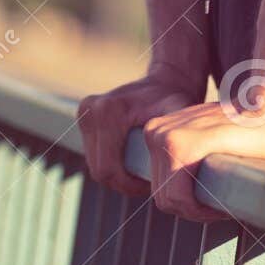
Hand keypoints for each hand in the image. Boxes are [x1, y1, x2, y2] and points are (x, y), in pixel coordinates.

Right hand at [76, 65, 206, 198]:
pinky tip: (131, 162)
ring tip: (141, 172)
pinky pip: (94, 155)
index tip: (150, 185)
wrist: (167, 79)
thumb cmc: (175, 100)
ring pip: (95, 164)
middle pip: (100, 169)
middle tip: (147, 182)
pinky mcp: (84, 116)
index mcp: (108, 111)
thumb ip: (173, 139)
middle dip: (123, 183)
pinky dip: (111, 164)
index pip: (109, 169)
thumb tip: (171, 168)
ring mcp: (85, 112)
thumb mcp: (179, 119)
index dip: (129, 186)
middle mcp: (91, 110)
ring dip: (117, 176)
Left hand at [144, 78, 264, 222]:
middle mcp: (155, 132)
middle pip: (163, 196)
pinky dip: (201, 209)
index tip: (213, 199)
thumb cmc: (244, 131)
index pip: (160, 186)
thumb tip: (174, 196)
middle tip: (220, 204)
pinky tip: (222, 200)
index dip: (187, 203)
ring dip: (197, 210)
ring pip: (171, 201)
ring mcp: (166, 138)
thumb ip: (187, 157)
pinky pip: (181, 198)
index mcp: (157, 131)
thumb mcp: (204, 139)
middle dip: (191, 208)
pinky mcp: (183, 147)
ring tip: (223, 200)